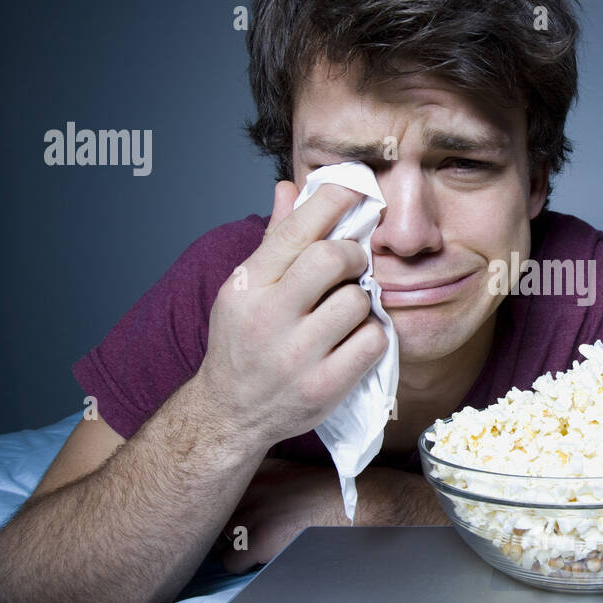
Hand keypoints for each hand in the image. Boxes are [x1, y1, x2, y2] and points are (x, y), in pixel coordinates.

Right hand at [197, 180, 389, 451]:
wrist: (230, 413)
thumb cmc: (243, 342)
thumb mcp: (246, 288)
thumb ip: (275, 240)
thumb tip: (292, 189)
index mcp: (248, 285)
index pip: (296, 229)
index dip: (333, 201)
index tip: (356, 189)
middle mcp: (268, 317)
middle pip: (333, 259)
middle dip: (354, 255)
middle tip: (354, 264)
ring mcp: (296, 356)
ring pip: (358, 302)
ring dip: (362, 301)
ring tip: (347, 310)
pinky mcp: (323, 387)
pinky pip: (372, 342)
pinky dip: (372, 335)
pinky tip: (355, 339)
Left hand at [219, 461, 449, 573]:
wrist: (363, 506)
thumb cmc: (336, 494)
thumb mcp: (295, 473)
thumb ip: (266, 481)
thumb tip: (241, 499)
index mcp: (259, 466)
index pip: (217, 485)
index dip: (228, 505)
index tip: (236, 513)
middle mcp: (247, 484)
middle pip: (216, 513)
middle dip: (228, 525)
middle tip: (251, 533)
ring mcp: (250, 511)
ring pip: (220, 538)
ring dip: (236, 545)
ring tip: (263, 545)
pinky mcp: (256, 540)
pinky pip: (230, 562)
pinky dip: (245, 565)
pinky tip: (267, 558)